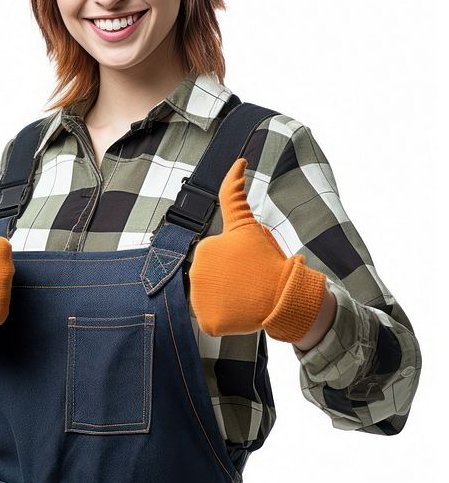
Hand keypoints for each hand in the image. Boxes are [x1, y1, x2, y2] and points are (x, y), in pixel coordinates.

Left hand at [188, 158, 325, 340]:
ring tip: (246, 296)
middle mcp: (196, 272)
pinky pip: (213, 320)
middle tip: (251, 281)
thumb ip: (234, 193)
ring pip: (211, 298)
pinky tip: (240, 311)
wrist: (286, 296)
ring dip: (227, 298)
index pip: (216, 257)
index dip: (236, 261)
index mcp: (205, 248)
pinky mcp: (207, 321)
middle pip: (212, 278)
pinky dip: (227, 318)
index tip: (250, 265)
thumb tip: (238, 161)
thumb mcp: (249, 224)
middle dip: (229, 280)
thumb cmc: (269, 261)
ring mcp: (199, 298)